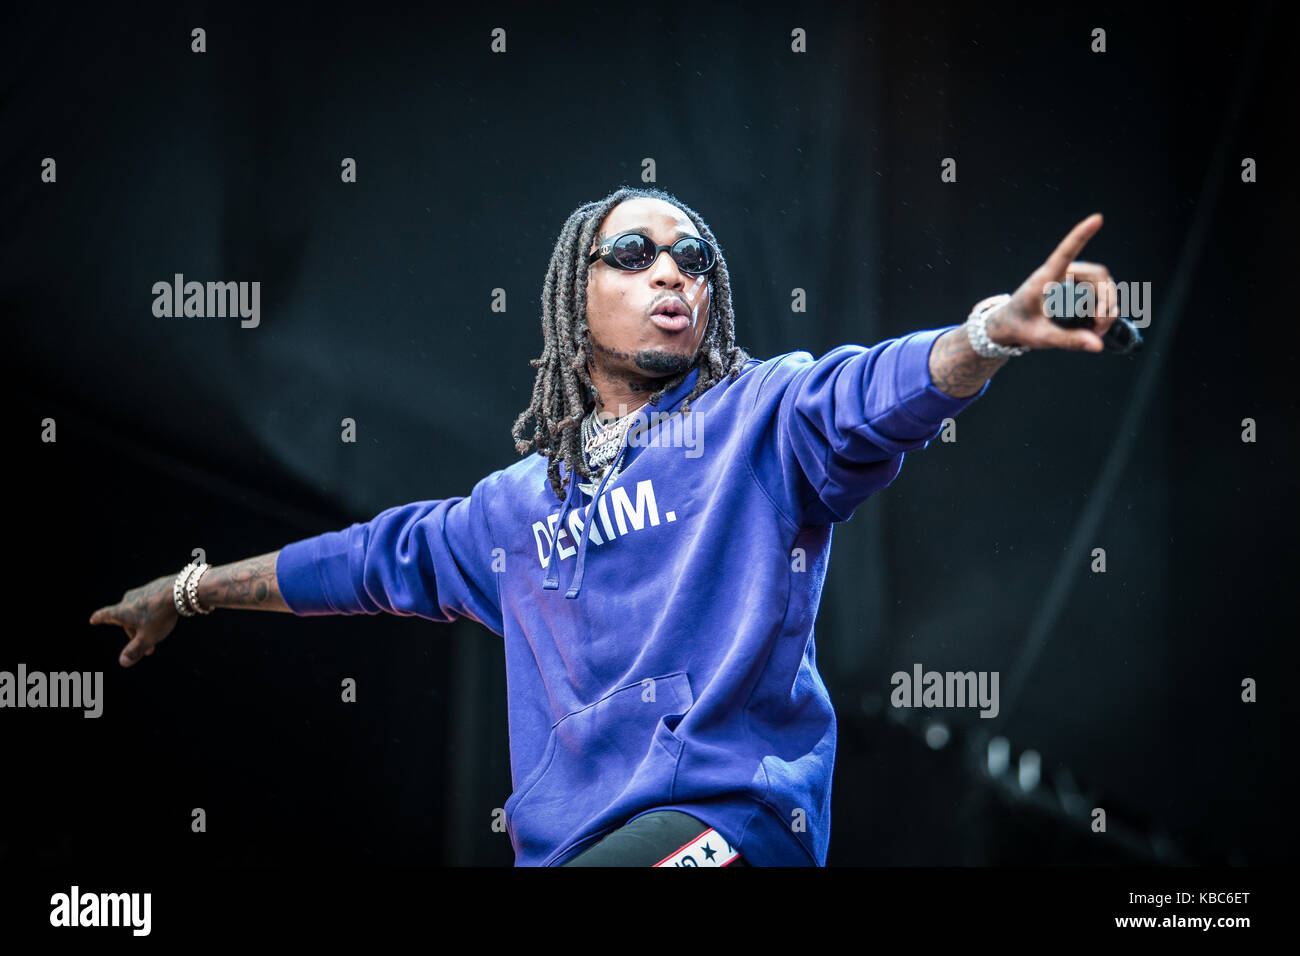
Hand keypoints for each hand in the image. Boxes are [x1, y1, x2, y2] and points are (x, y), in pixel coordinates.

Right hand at [89, 575, 178, 666]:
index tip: (93, 619)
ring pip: (139, 612)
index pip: (105, 615)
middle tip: (149, 648)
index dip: (99, 618)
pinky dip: (154, 612)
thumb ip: (135, 650)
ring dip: (146, 624)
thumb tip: (123, 662)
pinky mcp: (155, 588)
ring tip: (159, 632)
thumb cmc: (159, 616)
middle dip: (135, 634)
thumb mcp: (146, 638)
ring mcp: (142, 592)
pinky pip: (151, 604)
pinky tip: (165, 616)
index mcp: (121, 611)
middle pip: (126, 619)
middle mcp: (128, 600)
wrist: (179, 592)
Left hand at [985, 213, 1120, 351]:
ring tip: (1097, 330)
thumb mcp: (1041, 337)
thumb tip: (1098, 345)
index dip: (1081, 235)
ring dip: (1107, 305)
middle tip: (1100, 327)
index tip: (1097, 218)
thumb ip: (1069, 340)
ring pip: (1103, 283)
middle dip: (1107, 300)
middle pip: (1098, 275)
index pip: (1065, 252)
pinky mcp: (1074, 288)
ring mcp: (1068, 280)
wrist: (1007, 326)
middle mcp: (1059, 274)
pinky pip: (1099, 291)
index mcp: (1045, 280)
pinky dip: (1102, 307)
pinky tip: (1095, 326)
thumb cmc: (1018, 328)